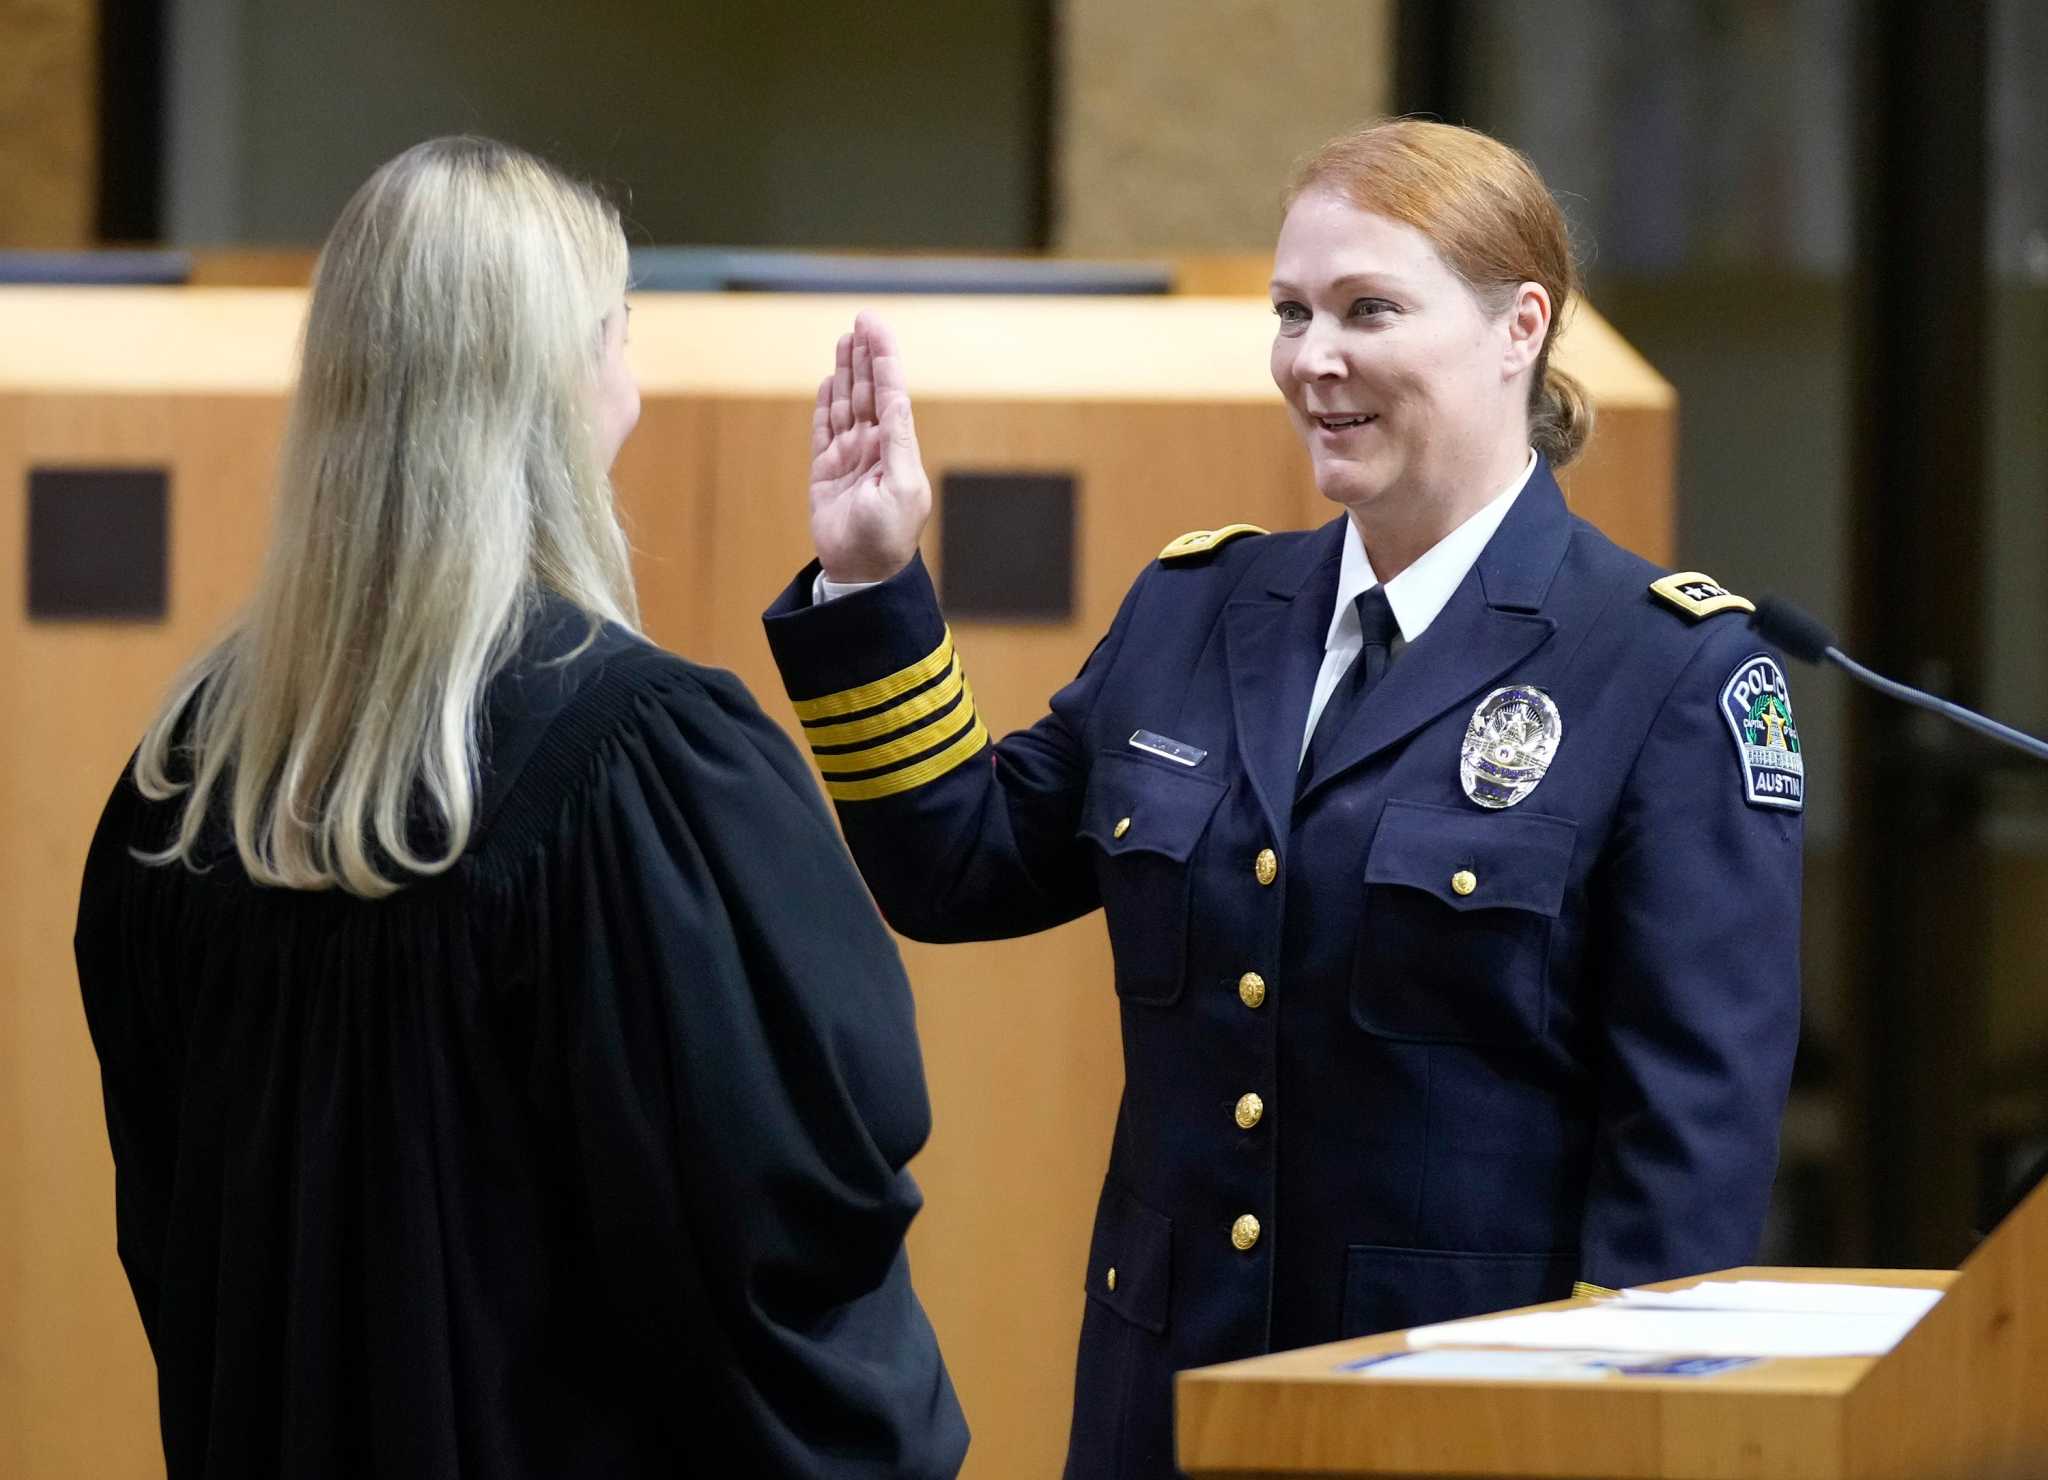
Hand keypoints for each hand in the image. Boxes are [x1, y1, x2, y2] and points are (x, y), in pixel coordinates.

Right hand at [808, 313, 931, 583]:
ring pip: (846, 404)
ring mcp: (849, 458)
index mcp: (897, 448)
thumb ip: (898, 441)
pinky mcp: (826, 471)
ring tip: (846, 341)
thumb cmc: (888, 537)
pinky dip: (825, 405)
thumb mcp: (901, 488)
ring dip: (846, 372)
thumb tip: (896, 397)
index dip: (882, 356)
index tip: (873, 325)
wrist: (861, 573)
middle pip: (868, 390)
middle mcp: (874, 447)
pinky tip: (829, 381)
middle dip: (865, 356)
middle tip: (860, 321)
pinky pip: (823, 430)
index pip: (890, 391)